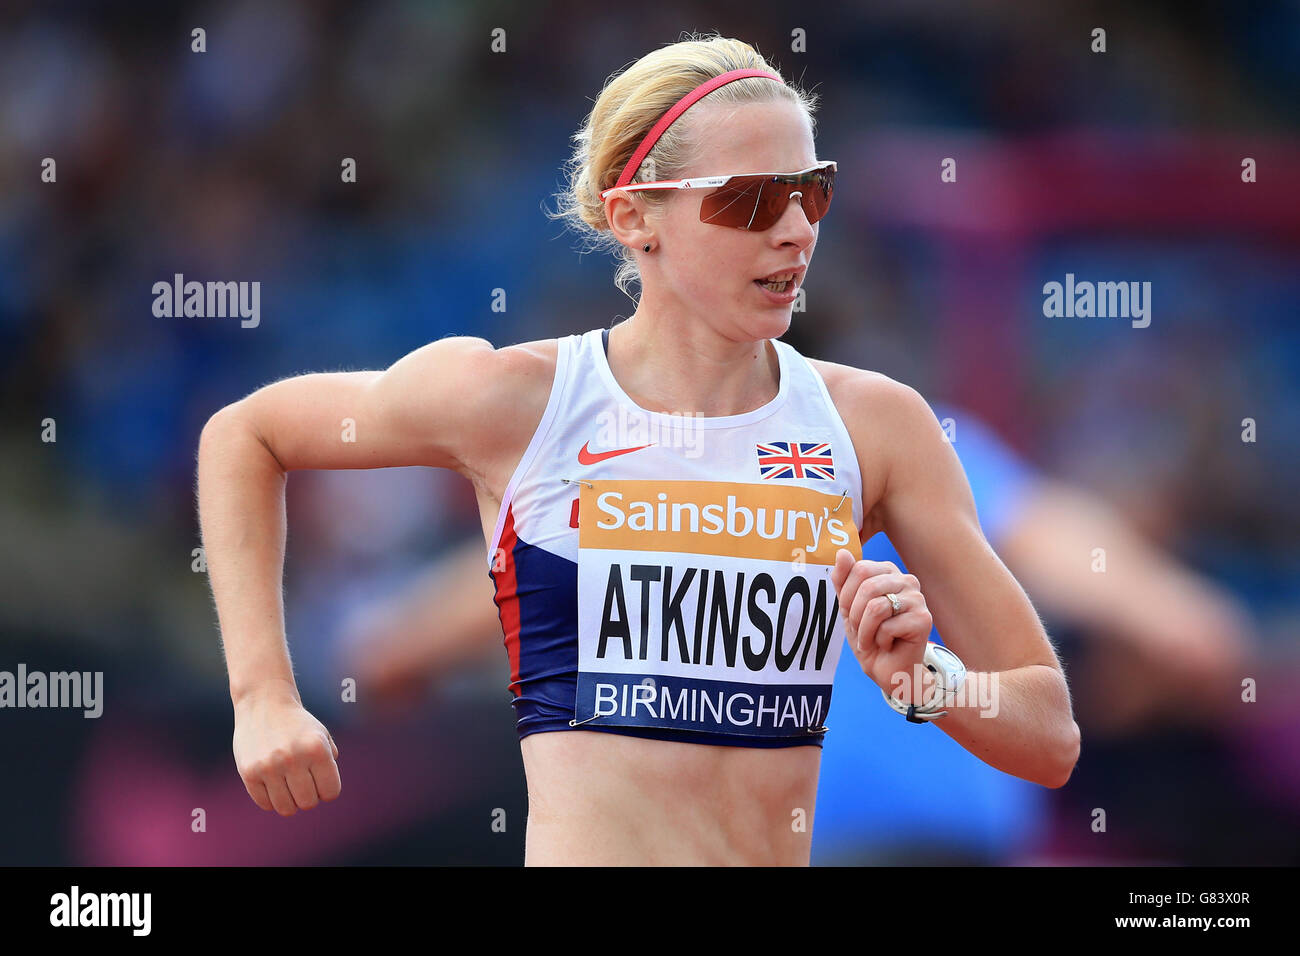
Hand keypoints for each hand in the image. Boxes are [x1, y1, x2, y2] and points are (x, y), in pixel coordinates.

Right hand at [232, 680, 340, 815]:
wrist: (264, 703)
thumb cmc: (298, 724)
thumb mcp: (321, 736)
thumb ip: (330, 763)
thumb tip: (327, 793)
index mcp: (317, 750)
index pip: (330, 792)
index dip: (327, 789)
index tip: (320, 780)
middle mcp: (294, 759)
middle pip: (308, 803)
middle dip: (309, 796)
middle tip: (303, 782)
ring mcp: (269, 767)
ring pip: (286, 809)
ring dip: (290, 801)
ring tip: (288, 784)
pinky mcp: (249, 773)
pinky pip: (265, 803)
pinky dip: (271, 799)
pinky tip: (272, 783)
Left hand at [830, 550, 933, 705]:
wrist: (889, 669)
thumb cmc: (870, 636)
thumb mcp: (848, 607)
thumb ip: (843, 580)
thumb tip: (843, 552)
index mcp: (888, 572)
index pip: (859, 569)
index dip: (846, 596)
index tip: (851, 613)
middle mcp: (906, 580)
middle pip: (867, 586)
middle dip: (855, 614)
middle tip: (860, 629)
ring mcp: (918, 599)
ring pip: (875, 607)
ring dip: (865, 630)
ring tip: (871, 639)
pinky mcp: (924, 619)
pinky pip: (887, 626)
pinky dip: (879, 640)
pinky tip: (888, 644)